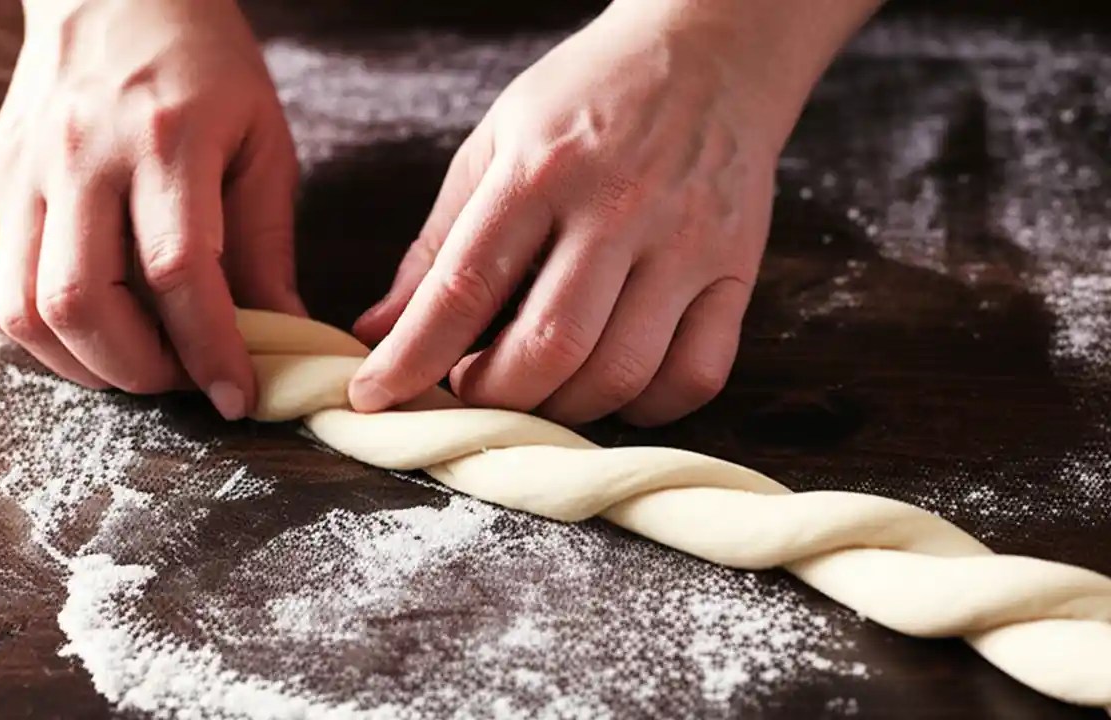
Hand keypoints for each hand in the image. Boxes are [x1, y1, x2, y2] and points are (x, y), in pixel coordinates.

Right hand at [0, 0, 303, 419]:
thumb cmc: (206, 69)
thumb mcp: (263, 145)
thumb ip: (268, 244)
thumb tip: (283, 334)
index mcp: (166, 141)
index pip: (179, 271)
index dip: (211, 351)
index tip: (239, 396)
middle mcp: (81, 157)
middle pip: (83, 302)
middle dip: (140, 370)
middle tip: (184, 377)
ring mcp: (22, 172)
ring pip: (23, 307)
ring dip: (83, 364)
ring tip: (136, 360)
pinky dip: (23, 332)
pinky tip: (76, 328)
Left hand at [349, 2, 791, 425]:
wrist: (712, 47)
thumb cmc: (592, 95)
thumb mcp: (496, 140)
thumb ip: (438, 242)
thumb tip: (380, 328)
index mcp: (541, 169)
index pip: (463, 287)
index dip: (410, 359)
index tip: (374, 398)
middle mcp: (617, 207)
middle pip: (548, 348)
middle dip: (491, 396)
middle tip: (470, 389)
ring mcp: (687, 242)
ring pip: (621, 372)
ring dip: (564, 410)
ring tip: (537, 389)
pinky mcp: (737, 269)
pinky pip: (696, 374)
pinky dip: (647, 407)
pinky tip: (614, 387)